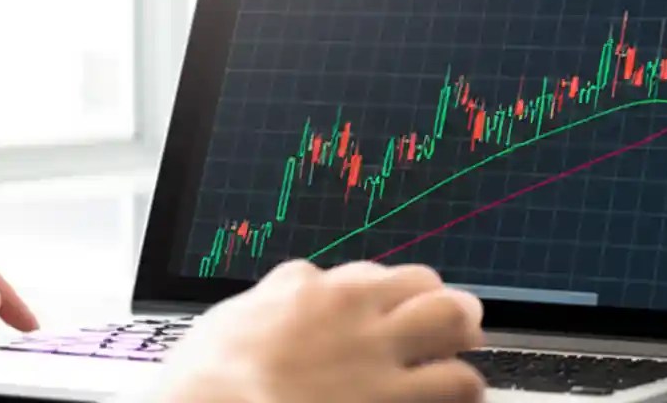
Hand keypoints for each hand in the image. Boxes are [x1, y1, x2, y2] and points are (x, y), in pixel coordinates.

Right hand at [151, 260, 484, 402]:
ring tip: (455, 361)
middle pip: (422, 284)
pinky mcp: (396, 399)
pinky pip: (460, 384)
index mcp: (305, 288)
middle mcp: (351, 308)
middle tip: (443, 328)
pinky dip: (463, 391)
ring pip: (453, 319)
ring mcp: (378, 352)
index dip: (382, 298)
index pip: (367, 275)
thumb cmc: (203, 382)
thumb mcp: (228, 321)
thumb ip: (269, 304)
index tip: (382, 316)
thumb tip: (281, 299)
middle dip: (437, 304)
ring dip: (458, 338)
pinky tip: (454, 399)